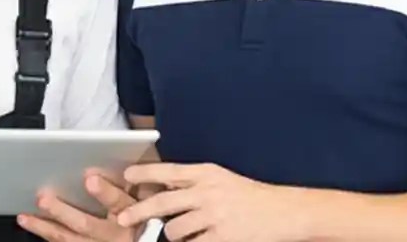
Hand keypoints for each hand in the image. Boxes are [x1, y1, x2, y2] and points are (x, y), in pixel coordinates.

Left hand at [16, 170, 142, 240]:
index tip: (90, 179)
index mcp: (127, 214)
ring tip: (24, 217)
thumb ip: (121, 183)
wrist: (134, 240)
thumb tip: (97, 164)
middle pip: (86, 224)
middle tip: (43, 198)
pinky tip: (30, 224)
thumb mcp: (138, 198)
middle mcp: (112, 236)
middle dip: (62, 212)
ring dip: (44, 227)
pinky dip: (45, 234)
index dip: (104, 192)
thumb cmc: (135, 214)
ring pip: (68, 239)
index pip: (117, 202)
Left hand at [118, 163, 306, 241]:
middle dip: (137, 211)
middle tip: (121, 218)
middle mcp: (208, 192)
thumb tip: (161, 185)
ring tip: (177, 235)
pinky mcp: (222, 237)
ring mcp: (214, 215)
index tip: (126, 176)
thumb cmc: (250, 196)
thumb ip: (193, 182)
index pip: (168, 171)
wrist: (285, 212)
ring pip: (174, 229)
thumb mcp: (221, 179)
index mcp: (207, 173)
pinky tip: (196, 241)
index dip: (144, 173)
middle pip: (162, 202)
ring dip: (170, 235)